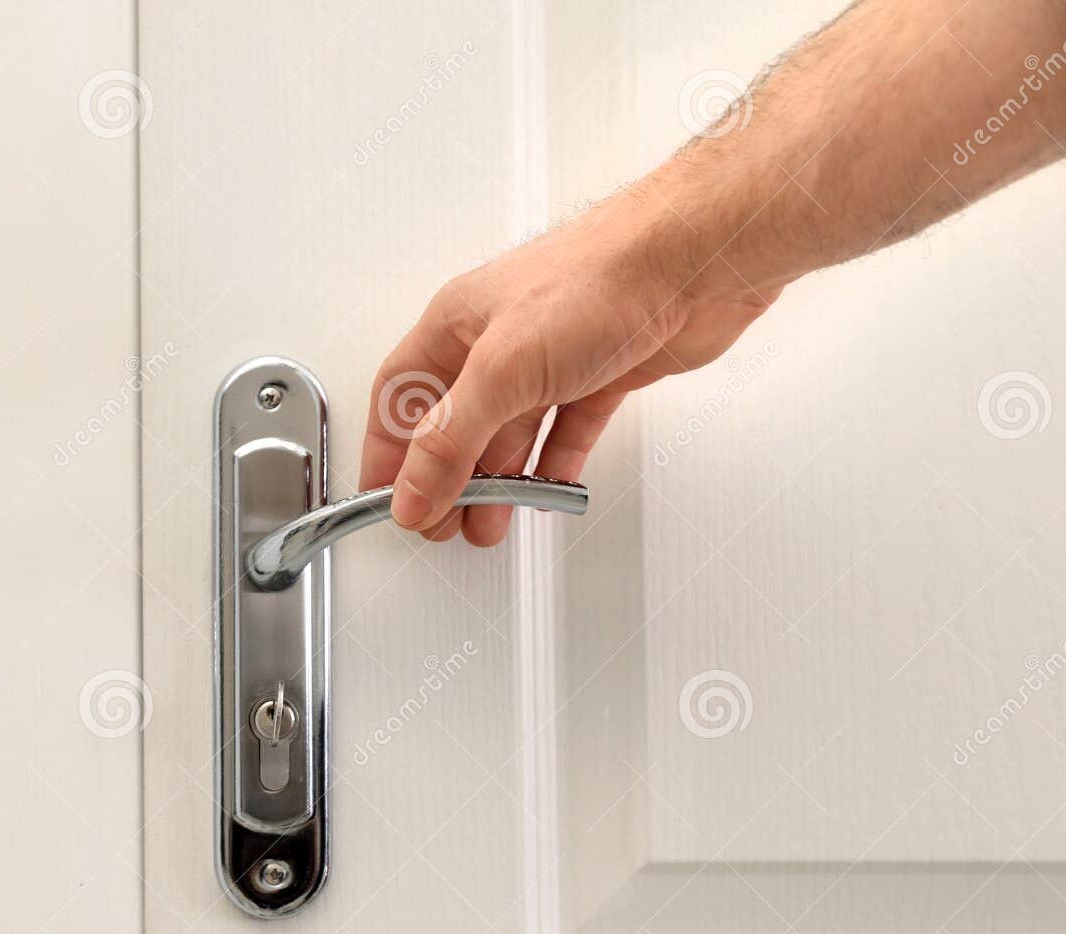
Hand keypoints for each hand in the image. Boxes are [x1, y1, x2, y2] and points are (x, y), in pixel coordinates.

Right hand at [359, 196, 776, 547]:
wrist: (696, 261)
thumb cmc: (601, 277)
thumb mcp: (500, 370)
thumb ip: (449, 441)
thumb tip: (412, 492)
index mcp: (456, 324)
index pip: (399, 396)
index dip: (387, 452)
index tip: (389, 501)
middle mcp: (498, 340)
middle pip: (452, 422)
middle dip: (444, 479)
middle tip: (442, 524)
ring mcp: (550, 358)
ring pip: (508, 433)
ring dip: (496, 483)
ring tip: (488, 523)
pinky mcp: (600, 373)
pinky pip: (565, 432)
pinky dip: (553, 466)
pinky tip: (549, 490)